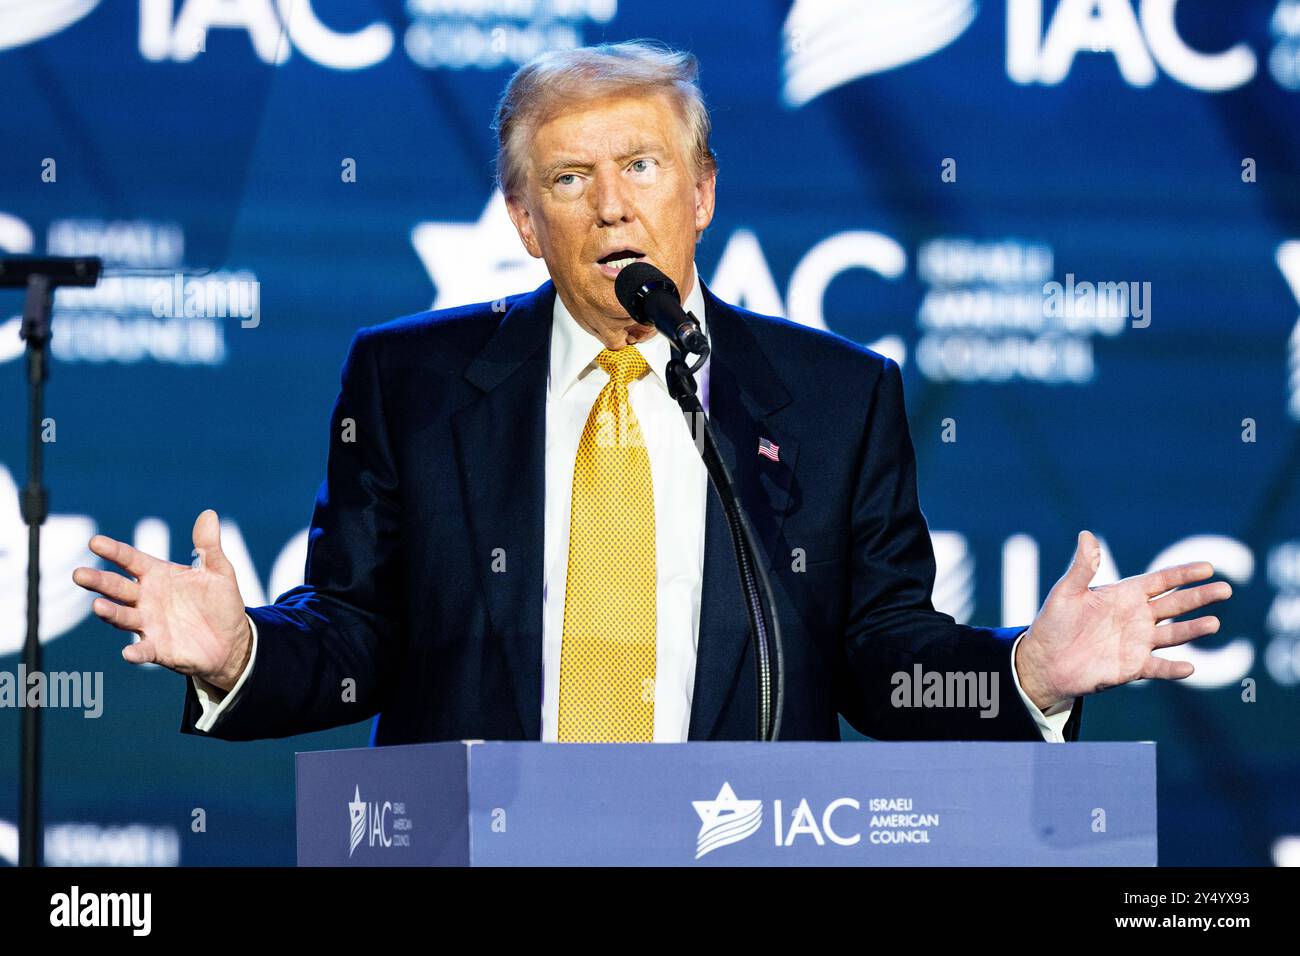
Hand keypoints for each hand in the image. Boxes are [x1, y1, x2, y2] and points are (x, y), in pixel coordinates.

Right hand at [72, 509, 251, 691]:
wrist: (232, 639)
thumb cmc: (220, 601)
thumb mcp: (218, 571)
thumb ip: (209, 546)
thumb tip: (209, 514)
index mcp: (158, 575)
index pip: (131, 560)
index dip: (114, 551)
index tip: (95, 542)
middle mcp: (147, 598)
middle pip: (117, 587)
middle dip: (99, 581)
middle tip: (79, 574)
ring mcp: (149, 624)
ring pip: (123, 616)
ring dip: (110, 612)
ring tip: (98, 606)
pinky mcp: (158, 649)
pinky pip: (144, 651)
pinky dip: (136, 652)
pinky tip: (129, 653)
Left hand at [1016, 530, 1231, 710]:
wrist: (1044, 661)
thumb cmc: (1054, 623)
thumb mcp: (1066, 592)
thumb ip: (1082, 567)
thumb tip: (1086, 535)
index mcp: (1124, 595)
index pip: (1160, 581)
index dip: (1183, 574)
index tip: (1208, 567)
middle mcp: (1137, 617)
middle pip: (1175, 604)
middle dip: (1200, 597)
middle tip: (1225, 589)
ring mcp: (1138, 642)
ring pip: (1173, 635)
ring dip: (1193, 630)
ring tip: (1213, 623)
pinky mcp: (1133, 667)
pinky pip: (1158, 667)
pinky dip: (1173, 669)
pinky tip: (1188, 667)